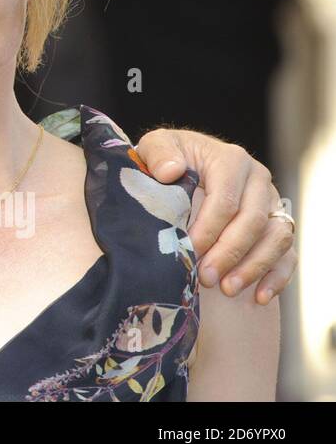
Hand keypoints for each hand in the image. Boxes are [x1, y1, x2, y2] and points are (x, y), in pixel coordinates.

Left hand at [133, 128, 294, 304]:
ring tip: (227, 289)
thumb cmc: (167, 159)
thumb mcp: (155, 146)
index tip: (189, 251)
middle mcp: (258, 179)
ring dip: (254, 267)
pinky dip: (277, 276)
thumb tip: (171, 171)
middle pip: (252, 221)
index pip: (225, 200)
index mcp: (231, 160)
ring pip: (276, 238)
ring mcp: (272, 202)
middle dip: (229, 253)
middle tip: (205, 277)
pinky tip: (259, 297)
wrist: (183, 163)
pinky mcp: (279, 224)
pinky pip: (288, 253)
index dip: (208, 229)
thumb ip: (159, 155)